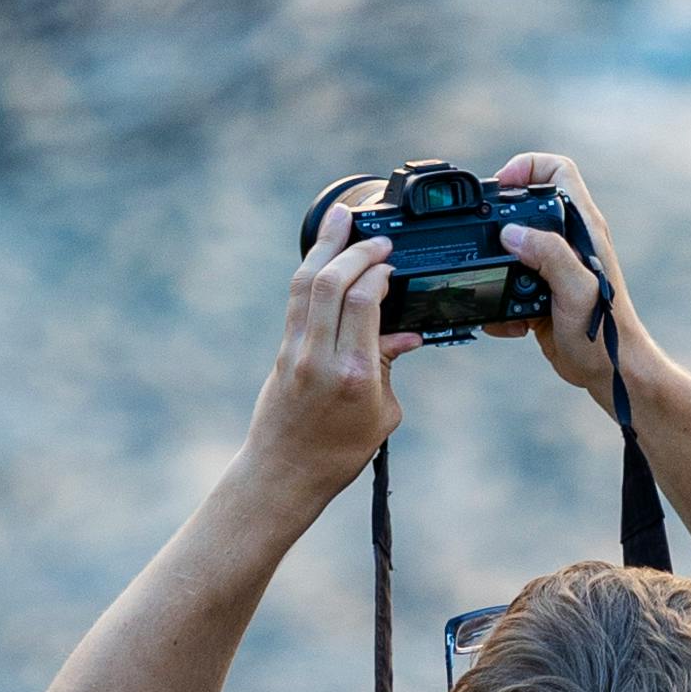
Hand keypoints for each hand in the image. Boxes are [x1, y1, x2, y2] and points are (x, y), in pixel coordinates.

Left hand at [239, 185, 409, 522]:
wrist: (284, 473)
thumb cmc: (338, 452)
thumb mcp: (382, 414)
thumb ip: (391, 365)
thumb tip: (407, 332)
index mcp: (353, 373)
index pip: (364, 302)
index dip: (378, 273)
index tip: (392, 263)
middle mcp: (319, 356)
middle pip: (330, 282)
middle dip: (355, 251)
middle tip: (377, 239)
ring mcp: (296, 350)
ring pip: (306, 283)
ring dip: (325, 246)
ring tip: (341, 218)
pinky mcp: (283, 350)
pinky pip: (296, 300)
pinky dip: (310, 270)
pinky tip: (322, 253)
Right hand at [482, 150, 638, 408]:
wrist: (609, 372)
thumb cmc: (603, 333)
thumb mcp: (576, 290)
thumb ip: (549, 255)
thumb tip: (511, 232)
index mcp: (584, 228)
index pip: (559, 171)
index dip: (527, 166)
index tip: (500, 185)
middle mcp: (570, 240)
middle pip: (528, 203)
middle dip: (499, 217)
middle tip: (481, 235)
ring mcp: (555, 265)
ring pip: (514, 244)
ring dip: (496, 265)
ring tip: (494, 288)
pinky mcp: (542, 290)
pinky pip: (510, 281)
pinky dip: (500, 298)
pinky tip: (506, 321)